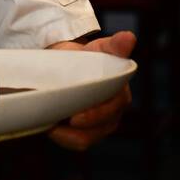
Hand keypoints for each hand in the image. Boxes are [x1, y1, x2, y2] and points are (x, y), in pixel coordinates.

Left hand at [44, 30, 135, 149]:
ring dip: (66, 135)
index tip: (75, 118)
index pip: (111, 109)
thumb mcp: (99, 48)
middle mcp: (115, 112)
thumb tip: (129, 37)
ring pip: (86, 139)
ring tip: (50, 123)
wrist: (71, 65)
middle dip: (78, 128)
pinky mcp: (89, 133)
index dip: (94, 115)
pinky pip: (76, 142)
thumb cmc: (87, 57)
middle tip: (56, 121)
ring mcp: (102, 125)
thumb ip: (114, 45)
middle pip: (98, 128)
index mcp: (120, 93)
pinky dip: (63, 137)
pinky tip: (51, 127)